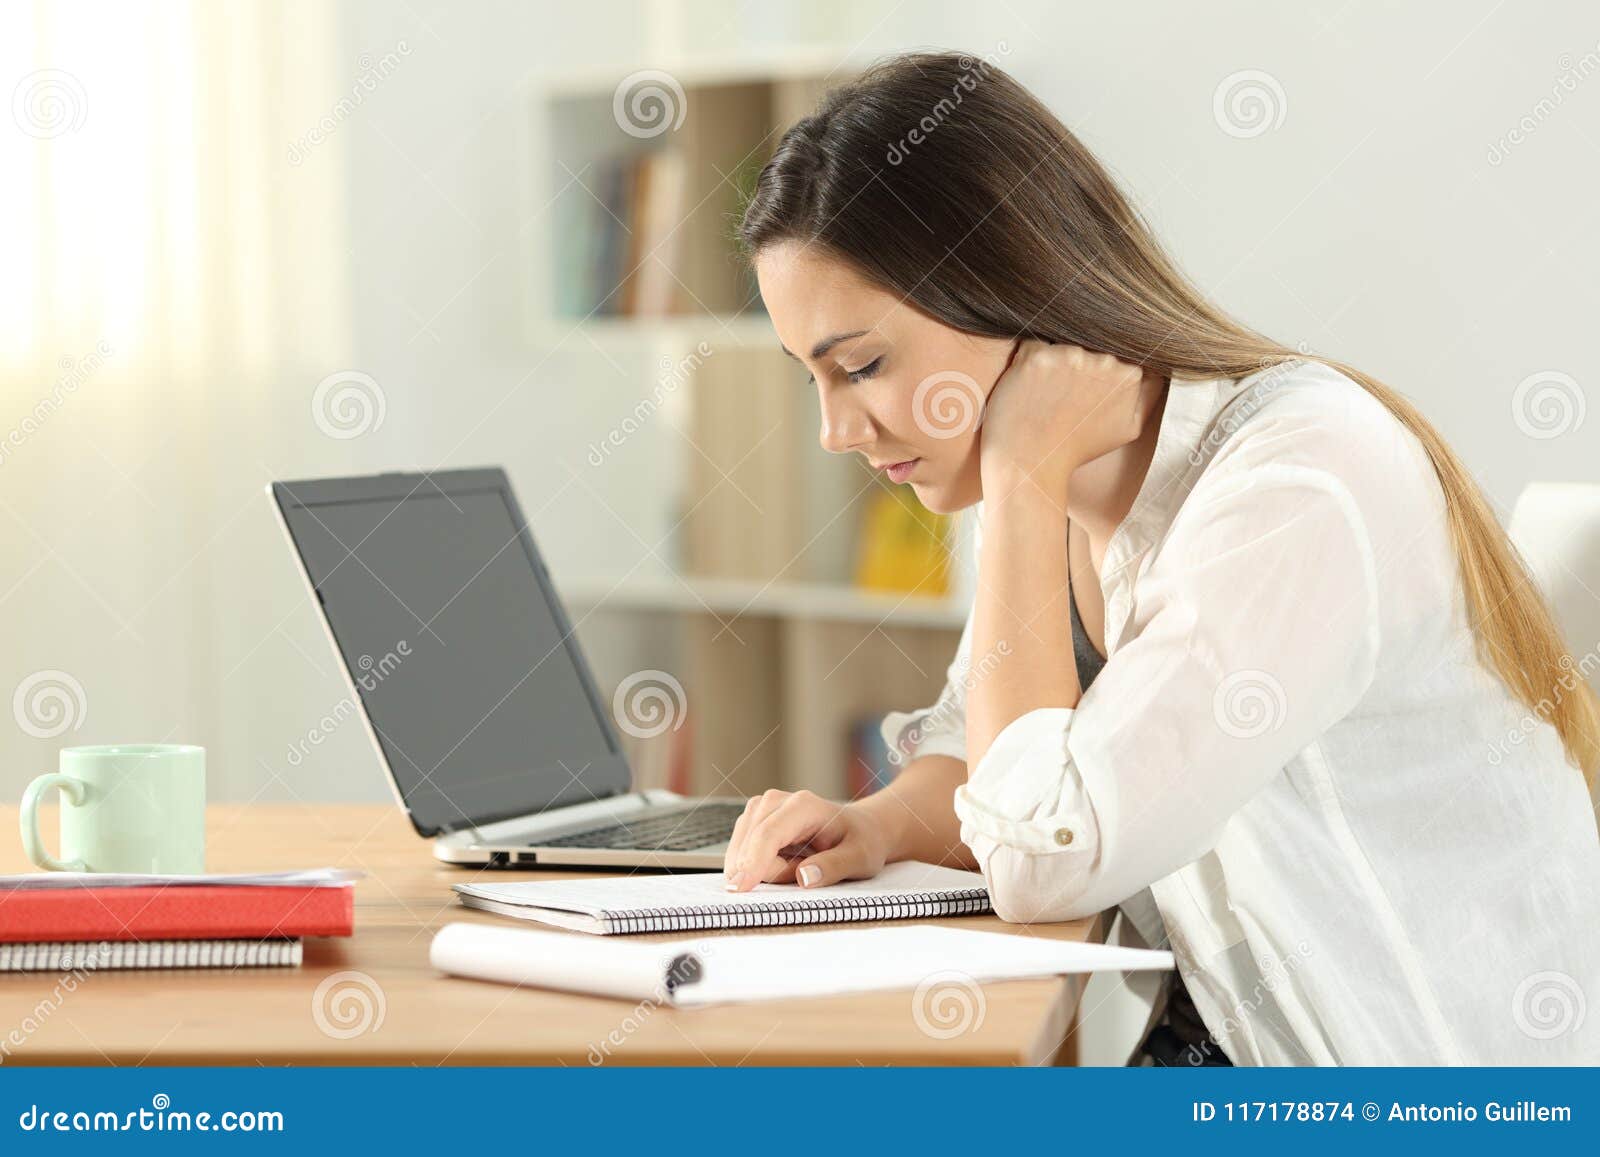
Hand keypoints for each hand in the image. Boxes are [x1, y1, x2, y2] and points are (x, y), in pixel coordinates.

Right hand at [722, 789, 889, 891]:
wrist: (858, 828)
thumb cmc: (860, 842)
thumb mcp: (860, 858)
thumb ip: (834, 867)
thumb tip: (804, 877)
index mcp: (802, 805)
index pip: (767, 836)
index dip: (752, 863)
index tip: (740, 889)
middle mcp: (774, 801)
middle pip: (751, 849)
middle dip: (772, 873)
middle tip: (808, 870)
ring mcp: (759, 810)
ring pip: (742, 854)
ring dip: (767, 871)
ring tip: (799, 863)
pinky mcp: (750, 822)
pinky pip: (742, 857)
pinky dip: (760, 868)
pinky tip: (784, 862)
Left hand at [981, 340, 1164, 492]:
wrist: (1032, 462)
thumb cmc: (1078, 447)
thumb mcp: (1129, 428)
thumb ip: (1149, 393)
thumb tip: (1159, 367)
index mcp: (1129, 374)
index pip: (1118, 351)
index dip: (1097, 369)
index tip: (1085, 388)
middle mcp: (1103, 359)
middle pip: (1090, 344)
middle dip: (1077, 363)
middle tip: (1063, 394)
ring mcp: (1069, 355)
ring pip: (1062, 342)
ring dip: (1054, 360)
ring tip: (1046, 393)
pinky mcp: (1036, 357)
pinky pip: (1033, 345)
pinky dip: (1028, 360)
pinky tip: (1029, 386)